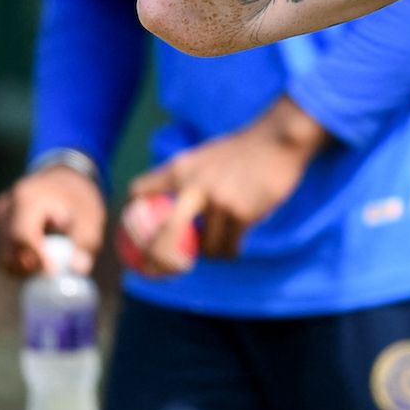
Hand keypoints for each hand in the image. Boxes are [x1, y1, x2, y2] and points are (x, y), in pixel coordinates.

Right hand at [0, 166, 105, 276]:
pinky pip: (6, 253)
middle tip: (55, 272)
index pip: (23, 234)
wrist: (63, 179)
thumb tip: (77, 269)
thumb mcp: (91, 216)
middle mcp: (6, 206)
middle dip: (32, 268)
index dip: (37, 258)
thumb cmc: (79, 199)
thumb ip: (85, 242)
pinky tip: (42, 255)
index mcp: (28, 198)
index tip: (54, 272)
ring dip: (28, 266)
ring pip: (5, 256)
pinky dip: (23, 261)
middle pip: (10, 249)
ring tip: (52, 258)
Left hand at [126, 96, 331, 273]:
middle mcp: (194, 186)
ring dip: (209, 254)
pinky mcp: (242, 213)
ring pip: (204, 247)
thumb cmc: (244, 148)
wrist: (279, 138)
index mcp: (180, 169)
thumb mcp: (206, 155)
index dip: (130, 214)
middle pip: (162, 236)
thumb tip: (175, 208)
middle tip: (161, 270)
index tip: (133, 232)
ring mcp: (219, 201)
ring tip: (216, 250)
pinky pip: (229, 246)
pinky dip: (230, 251)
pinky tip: (234, 248)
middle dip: (158, 259)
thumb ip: (188, 178)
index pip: (140, 190)